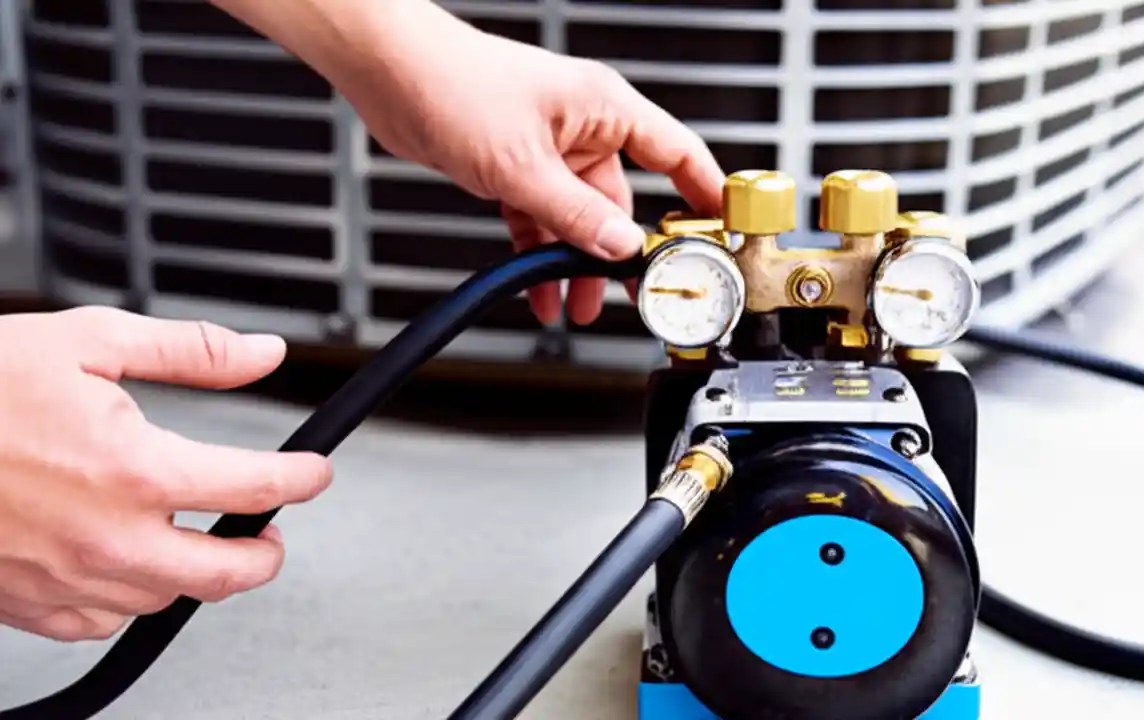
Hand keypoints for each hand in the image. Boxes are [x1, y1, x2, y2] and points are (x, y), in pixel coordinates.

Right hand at [0, 307, 331, 640]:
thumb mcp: (89, 342)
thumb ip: (190, 352)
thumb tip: (261, 354)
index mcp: (135, 469)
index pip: (255, 487)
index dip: (300, 479)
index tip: (313, 474)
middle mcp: (108, 536)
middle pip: (226, 573)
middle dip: (262, 554)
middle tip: (269, 533)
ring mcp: (69, 579)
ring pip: (167, 599)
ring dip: (195, 572)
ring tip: (197, 538)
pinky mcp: (30, 605)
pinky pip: (105, 621)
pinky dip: (130, 596)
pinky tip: (127, 561)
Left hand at [210, 0, 725, 325]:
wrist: (389, 73)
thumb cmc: (453, 83)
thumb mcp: (522, 166)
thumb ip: (574, 215)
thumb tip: (619, 249)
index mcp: (604, 109)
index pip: (676, 154)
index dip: (705, 194)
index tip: (724, 231)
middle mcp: (583, 128)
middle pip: (623, 202)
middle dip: (621, 255)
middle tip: (631, 297)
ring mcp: (550, 149)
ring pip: (579, 218)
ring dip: (575, 263)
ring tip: (573, 305)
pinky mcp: (516, 166)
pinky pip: (542, 218)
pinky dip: (541, 252)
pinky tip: (540, 288)